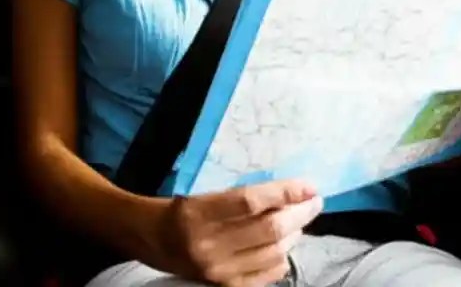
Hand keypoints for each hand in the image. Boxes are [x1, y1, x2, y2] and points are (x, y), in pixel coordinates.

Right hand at [154, 179, 322, 286]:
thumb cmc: (174, 210)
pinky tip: (283, 246)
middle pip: (269, 229)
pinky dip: (282, 259)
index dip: (284, 193)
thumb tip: (285, 197)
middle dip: (299, 213)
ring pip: (274, 253)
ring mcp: (218, 272)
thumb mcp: (200, 196)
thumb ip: (238, 199)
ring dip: (294, 235)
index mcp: (197, 213)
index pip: (250, 201)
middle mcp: (208, 246)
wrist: (146, 240)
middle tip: (314, 202)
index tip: (308, 186)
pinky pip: (267, 275)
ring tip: (298, 222)